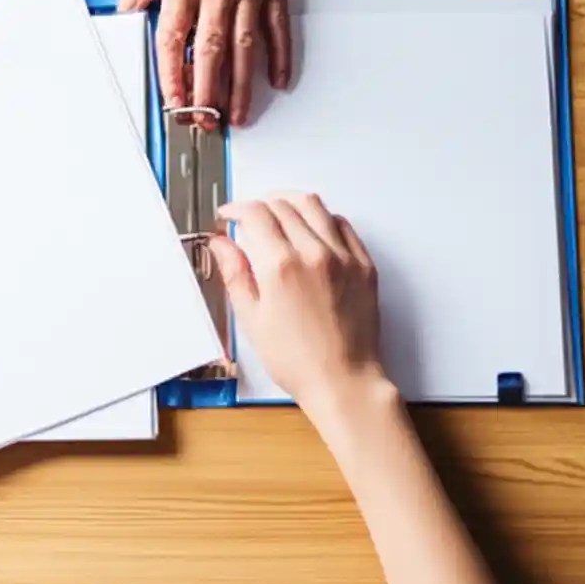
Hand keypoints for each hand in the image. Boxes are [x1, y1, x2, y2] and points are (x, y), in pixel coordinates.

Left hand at [120, 0, 293, 127]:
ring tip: (237, 115)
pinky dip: (280, 55)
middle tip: (205, 122)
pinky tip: (278, 81)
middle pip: (212, 51)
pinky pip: (279, 25)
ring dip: (242, 86)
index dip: (174, 75)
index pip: (176, 38)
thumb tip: (127, 9)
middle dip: (208, 92)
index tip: (174, 101)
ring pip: (246, 46)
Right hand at [207, 194, 381, 407]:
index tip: (228, 216)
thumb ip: (235, 273)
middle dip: (259, 205)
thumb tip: (220, 244)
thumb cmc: (298, 360)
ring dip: (290, 202)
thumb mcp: (252, 319)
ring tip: (278, 215)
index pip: (255, 214)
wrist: (343, 381)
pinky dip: (322, 218)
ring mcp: (343, 256)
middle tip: (249, 218)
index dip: (235, 209)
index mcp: (281, 266)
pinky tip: (311, 230)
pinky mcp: (363, 264)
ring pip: (314, 205)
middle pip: (283, 204)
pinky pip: (342, 224)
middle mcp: (314, 253)